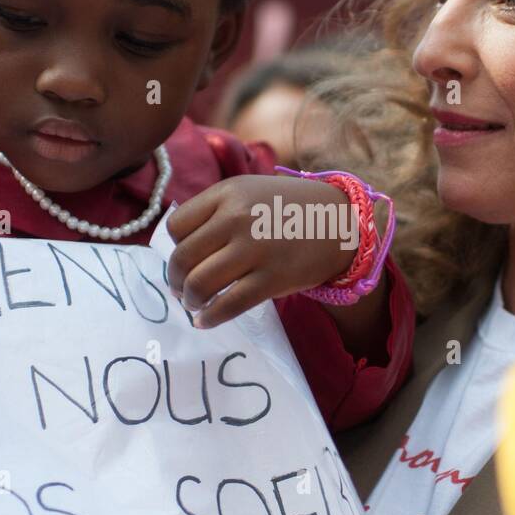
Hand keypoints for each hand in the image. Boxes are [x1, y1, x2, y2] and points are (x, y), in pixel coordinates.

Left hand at [167, 175, 356, 327]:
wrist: (338, 220)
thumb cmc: (286, 209)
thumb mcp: (248, 192)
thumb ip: (214, 212)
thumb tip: (179, 253)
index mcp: (227, 193)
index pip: (176, 227)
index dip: (175, 248)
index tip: (186, 260)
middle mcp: (237, 218)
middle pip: (183, 258)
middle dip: (176, 281)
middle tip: (181, 290)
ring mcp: (255, 248)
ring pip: (200, 283)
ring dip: (190, 300)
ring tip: (194, 305)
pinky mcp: (272, 278)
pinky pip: (228, 305)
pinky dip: (210, 318)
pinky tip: (205, 321)